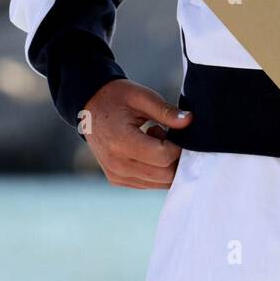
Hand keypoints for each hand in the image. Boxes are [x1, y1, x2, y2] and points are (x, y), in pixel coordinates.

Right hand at [77, 78, 192, 188]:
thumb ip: (166, 111)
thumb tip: (189, 121)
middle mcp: (117, 164)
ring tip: (154, 140)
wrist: (90, 105)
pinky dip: (156, 170)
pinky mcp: (117, 179)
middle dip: (175, 158)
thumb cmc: (116, 97)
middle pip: (164, 175)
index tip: (176, 132)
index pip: (163, 157)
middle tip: (166, 134)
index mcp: (121, 142)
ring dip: (166, 165)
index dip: (177, 146)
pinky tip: (147, 149)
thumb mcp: (142, 97)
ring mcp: (116, 175)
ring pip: (158, 183)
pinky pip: (148, 183)